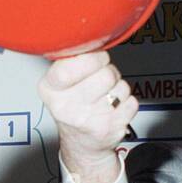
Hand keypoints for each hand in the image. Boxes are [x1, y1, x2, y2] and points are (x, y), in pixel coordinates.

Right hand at [38, 50, 138, 182]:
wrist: (81, 145)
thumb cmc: (73, 106)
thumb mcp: (59, 82)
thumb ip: (71, 59)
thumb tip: (94, 37)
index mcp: (49, 90)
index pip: (70, 67)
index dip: (92, 58)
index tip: (94, 59)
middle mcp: (66, 108)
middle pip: (105, 74)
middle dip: (108, 72)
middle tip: (100, 81)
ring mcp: (89, 120)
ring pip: (121, 87)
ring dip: (118, 88)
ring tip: (105, 97)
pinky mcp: (110, 128)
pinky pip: (132, 101)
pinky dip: (127, 103)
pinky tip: (113, 109)